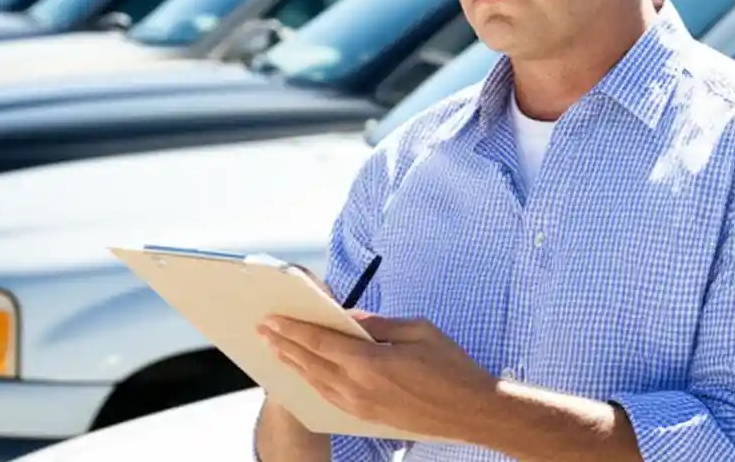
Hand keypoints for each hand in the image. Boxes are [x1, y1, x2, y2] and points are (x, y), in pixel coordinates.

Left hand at [258, 312, 498, 440]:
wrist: (472, 411)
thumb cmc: (451, 366)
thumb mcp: (417, 330)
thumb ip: (377, 323)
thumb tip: (347, 317)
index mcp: (370, 363)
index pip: (319, 342)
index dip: (292, 329)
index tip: (271, 318)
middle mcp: (359, 388)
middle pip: (310, 363)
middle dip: (284, 344)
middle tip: (263, 329)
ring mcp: (362, 407)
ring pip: (316, 383)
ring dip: (293, 364)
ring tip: (276, 349)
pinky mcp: (368, 417)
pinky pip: (330, 398)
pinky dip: (312, 382)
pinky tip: (305, 374)